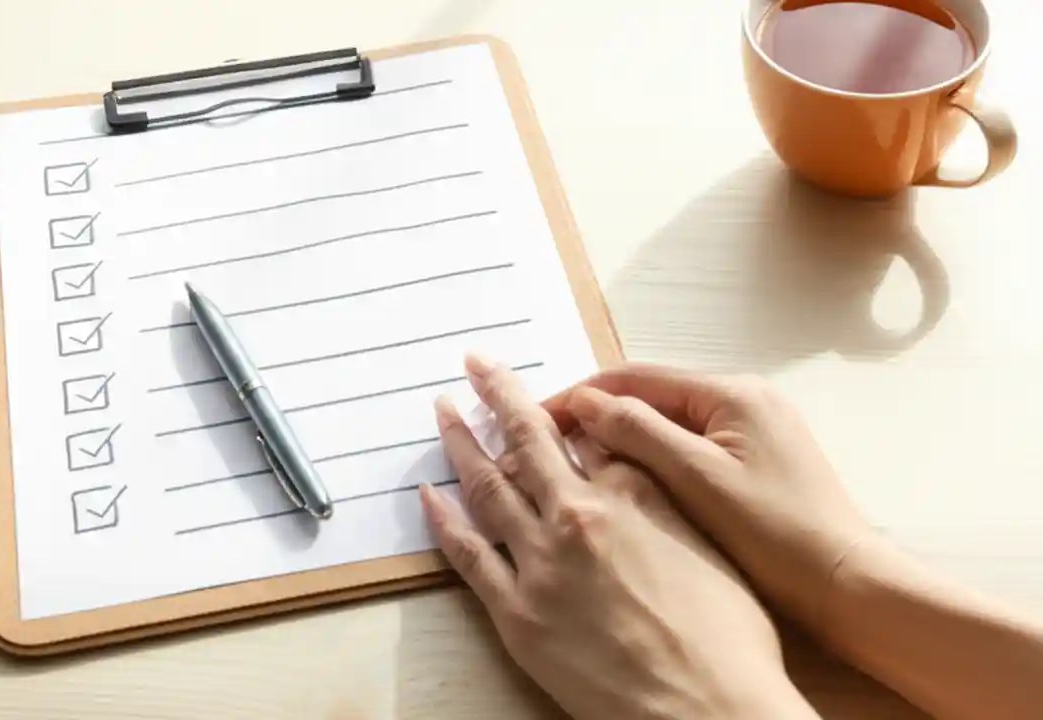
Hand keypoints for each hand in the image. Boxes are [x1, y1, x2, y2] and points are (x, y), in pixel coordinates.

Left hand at [420, 356, 818, 719]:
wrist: (708, 709)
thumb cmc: (729, 640)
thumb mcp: (709, 545)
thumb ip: (662, 499)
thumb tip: (627, 467)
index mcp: (634, 492)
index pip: (586, 434)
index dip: (562, 407)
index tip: (544, 388)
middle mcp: (579, 515)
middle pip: (526, 440)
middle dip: (497, 394)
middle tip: (474, 365)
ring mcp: (540, 562)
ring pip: (487, 486)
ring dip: (461, 443)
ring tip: (443, 412)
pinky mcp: (516, 612)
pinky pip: (466, 554)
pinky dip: (443, 519)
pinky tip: (428, 494)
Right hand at [545, 364, 875, 634]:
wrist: (848, 587)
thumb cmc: (777, 535)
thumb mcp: (698, 479)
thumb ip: (639, 433)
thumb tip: (585, 402)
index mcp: (731, 392)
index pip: (635, 377)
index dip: (579, 397)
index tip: (532, 420)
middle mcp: (743, 399)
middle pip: (650, 398)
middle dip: (597, 419)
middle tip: (546, 447)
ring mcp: (752, 432)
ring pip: (667, 426)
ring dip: (621, 442)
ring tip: (576, 469)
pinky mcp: (754, 464)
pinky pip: (688, 450)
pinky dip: (651, 463)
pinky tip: (626, 491)